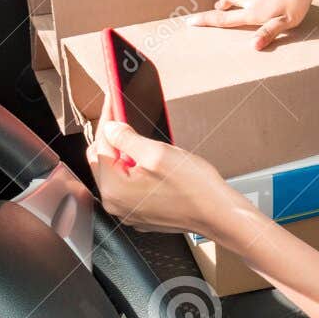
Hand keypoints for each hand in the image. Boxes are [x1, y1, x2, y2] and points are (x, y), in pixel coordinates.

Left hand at [88, 113, 242, 239]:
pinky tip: (149, 162)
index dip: (108, 120)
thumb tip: (110, 128)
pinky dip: (133, 171)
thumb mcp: (158, 153)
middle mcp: (116, 204)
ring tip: (141, 141)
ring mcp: (128, 211)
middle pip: (102, 161)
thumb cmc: (194, 188)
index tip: (113, 103)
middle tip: (122, 116)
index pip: (100, 146)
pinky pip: (128, 187)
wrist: (218, 214)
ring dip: (123, 154)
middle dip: (112, 137)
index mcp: (114, 189)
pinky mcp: (141, 213)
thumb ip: (126, 138)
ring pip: (115, 174)